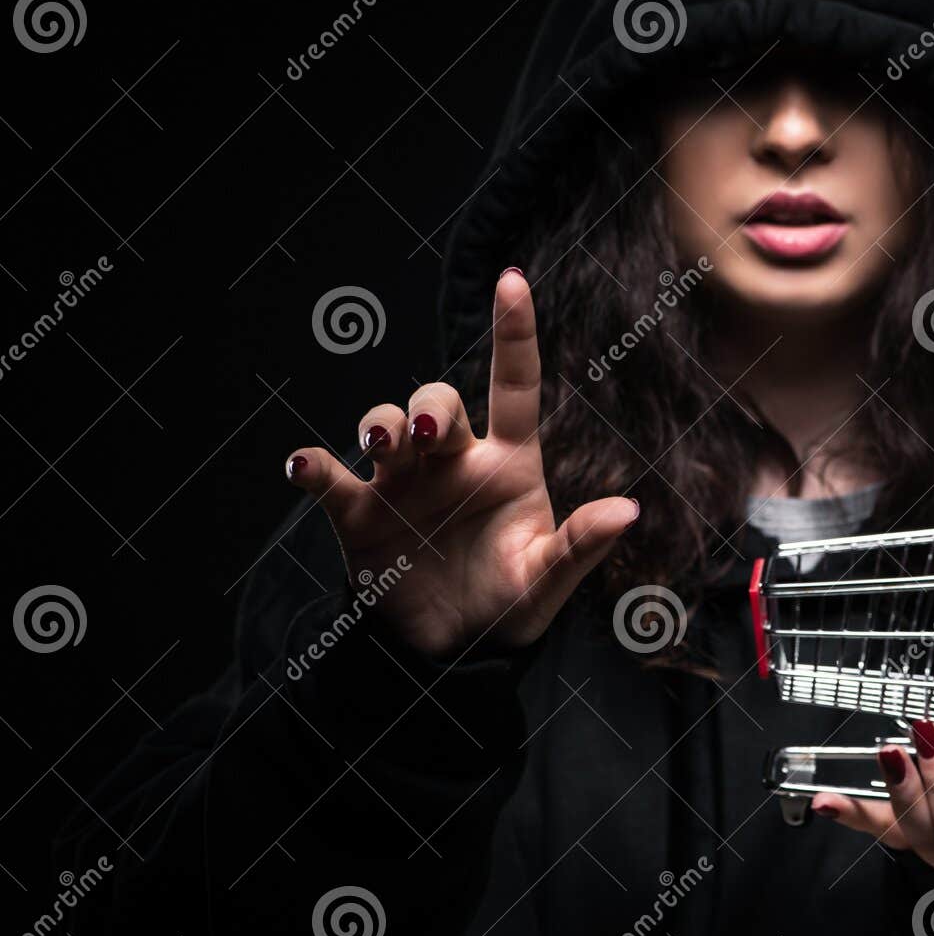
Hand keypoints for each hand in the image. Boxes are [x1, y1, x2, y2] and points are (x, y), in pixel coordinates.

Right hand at [283, 268, 637, 656]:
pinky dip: (312, 466)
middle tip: (430, 435)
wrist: (450, 655)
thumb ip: (581, 546)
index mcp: (508, 465)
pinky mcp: (358, 515)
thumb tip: (628, 511)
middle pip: (439, 401)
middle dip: (429, 405)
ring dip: (380, 423)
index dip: (514, 333)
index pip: (514, 385)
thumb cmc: (508, 607)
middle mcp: (453, 461)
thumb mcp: (546, 582)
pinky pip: (329, 479)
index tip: (512, 280)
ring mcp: (401, 482)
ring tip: (382, 447)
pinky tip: (304, 466)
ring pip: (384, 421)